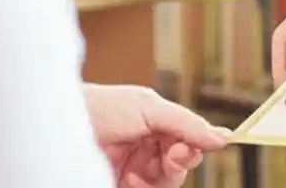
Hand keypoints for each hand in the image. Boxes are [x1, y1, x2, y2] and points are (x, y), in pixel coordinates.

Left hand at [85, 85, 230, 187]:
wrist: (61, 124)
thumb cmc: (102, 106)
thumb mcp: (149, 108)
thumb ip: (187, 123)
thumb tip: (224, 137)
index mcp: (155, 124)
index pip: (187, 141)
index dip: (193, 146)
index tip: (188, 148)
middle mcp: (145, 147)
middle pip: (179, 166)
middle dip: (178, 163)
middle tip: (171, 156)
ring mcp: (132, 169)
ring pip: (166, 183)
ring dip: (160, 180)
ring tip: (139, 172)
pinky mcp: (119, 184)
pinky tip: (129, 179)